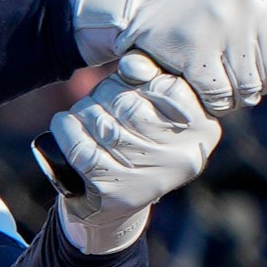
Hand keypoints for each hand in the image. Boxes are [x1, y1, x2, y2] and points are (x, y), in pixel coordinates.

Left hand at [45, 54, 218, 251]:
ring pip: (105, 127)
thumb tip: (130, 62)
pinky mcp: (115, 192)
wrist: (116, 205)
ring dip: (85, 111)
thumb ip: (150, 77)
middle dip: (107, 93)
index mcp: (202, 129)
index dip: (138, 77)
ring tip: (83, 110)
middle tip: (99, 95)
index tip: (126, 76)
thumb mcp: (156, 108)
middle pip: (131, 106)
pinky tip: (64, 123)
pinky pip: (83, 151)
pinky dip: (67, 131)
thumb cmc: (140, 140)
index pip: (168, 86)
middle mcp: (182, 156)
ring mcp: (149, 177)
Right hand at [69, 0, 266, 113]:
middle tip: (231, 61)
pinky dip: (212, 98)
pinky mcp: (197, 48)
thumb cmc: (213, 9)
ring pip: (250, 90)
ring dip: (233, 92)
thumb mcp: (259, 14)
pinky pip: (221, 98)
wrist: (149, 2)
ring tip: (215, 68)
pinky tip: (199, 78)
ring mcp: (225, 24)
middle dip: (257, 79)